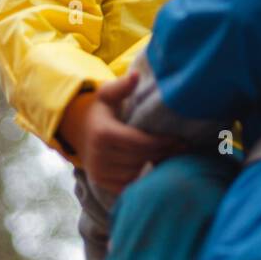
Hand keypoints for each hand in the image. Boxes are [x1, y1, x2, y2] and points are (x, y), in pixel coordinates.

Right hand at [65, 72, 183, 192]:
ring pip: (135, 172)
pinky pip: (127, 184)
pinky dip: (139, 176)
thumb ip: (122, 86)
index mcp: (103, 133)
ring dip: (151, 164)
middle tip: (182, 147)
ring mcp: (98, 171)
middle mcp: (99, 155)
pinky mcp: (100, 182)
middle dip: (162, 153)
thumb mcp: (107, 94)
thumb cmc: (101, 110)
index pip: (140, 143)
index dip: (163, 142)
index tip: (181, 139)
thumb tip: (135, 75)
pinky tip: (151, 166)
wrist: (78, 130)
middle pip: (140, 158)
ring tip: (168, 155)